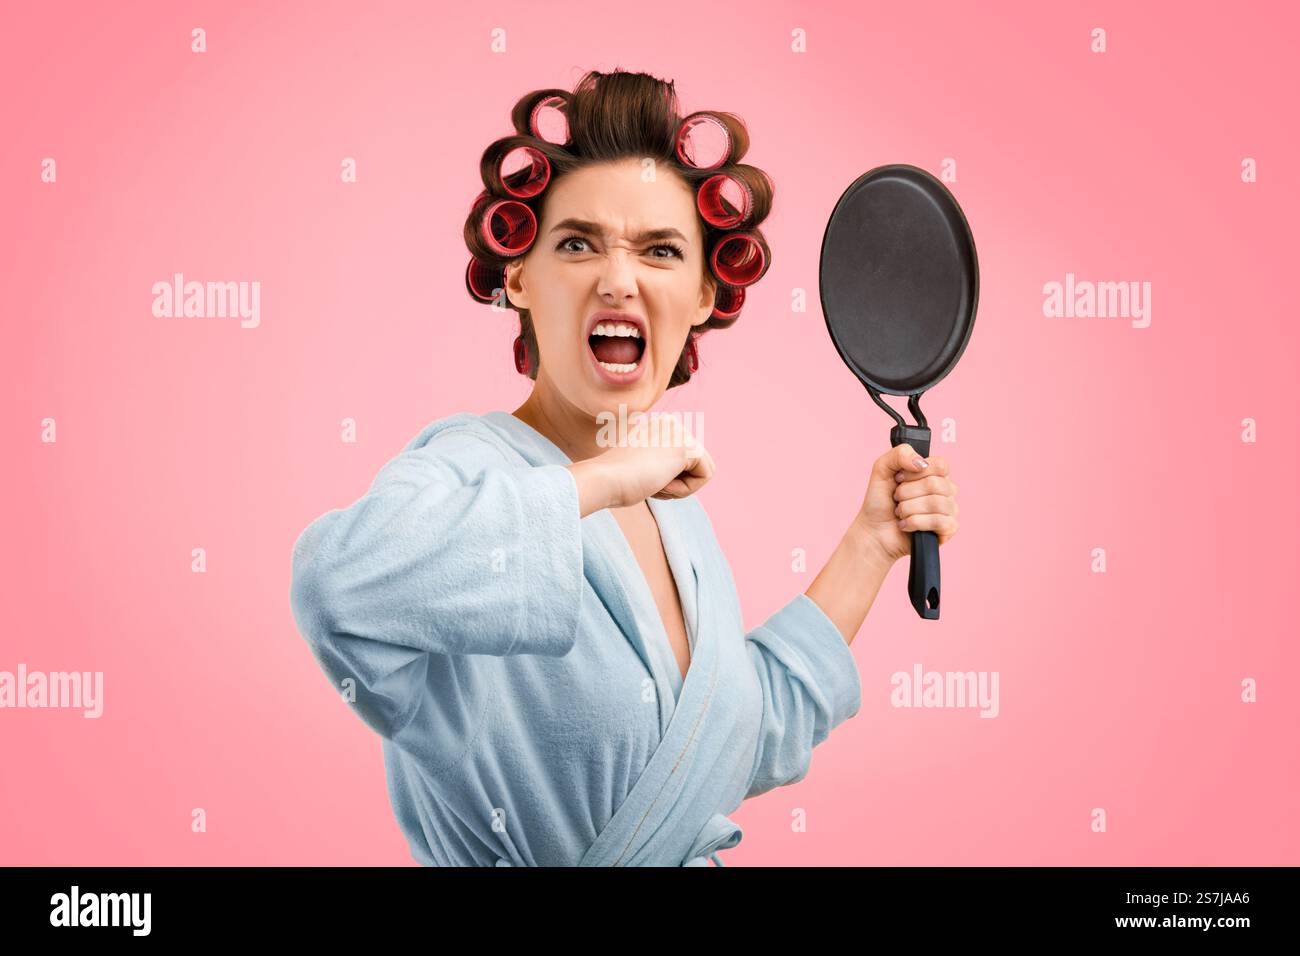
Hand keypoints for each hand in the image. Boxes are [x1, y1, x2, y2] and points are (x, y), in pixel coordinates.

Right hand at [576, 411, 714, 511]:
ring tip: (654, 481)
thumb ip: (656, 462)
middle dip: (676, 482)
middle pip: (695, 465)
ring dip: (681, 487)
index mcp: (658, 425)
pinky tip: (661, 482)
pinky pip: (704, 476)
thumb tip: (672, 469)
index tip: (640, 475)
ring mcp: (681, 432)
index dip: (666, 478)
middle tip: (647, 480)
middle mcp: (672, 422)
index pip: (681, 460)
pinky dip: (685, 490)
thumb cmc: (613, 479)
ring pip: (702, 471)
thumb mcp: (636, 465)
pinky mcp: (688, 446)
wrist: (604, 479)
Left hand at [856, 443, 958, 562]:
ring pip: (936, 503)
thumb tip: (921, 463)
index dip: (916, 472)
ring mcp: (949, 510)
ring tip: (899, 513)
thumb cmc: (880, 500)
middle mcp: (946, 490)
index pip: (940, 464)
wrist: (874, 530)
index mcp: (935, 474)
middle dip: (906, 492)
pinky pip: (938, 521)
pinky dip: (914, 522)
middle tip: (897, 499)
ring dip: (908, 508)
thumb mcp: (882, 468)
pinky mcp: (948, 529)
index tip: (899, 478)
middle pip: (935, 484)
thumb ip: (900, 454)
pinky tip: (905, 525)